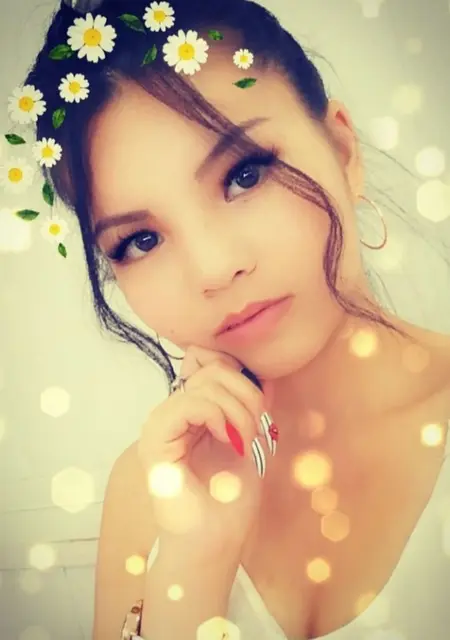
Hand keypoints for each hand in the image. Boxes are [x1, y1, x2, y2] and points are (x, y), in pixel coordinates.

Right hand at [137, 345, 275, 561]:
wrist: (214, 543)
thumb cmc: (230, 499)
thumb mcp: (249, 441)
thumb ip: (249, 408)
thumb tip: (263, 376)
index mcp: (191, 411)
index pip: (210, 363)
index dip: (241, 375)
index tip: (260, 409)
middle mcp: (173, 413)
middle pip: (212, 368)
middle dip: (247, 393)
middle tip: (256, 429)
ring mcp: (161, 425)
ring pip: (204, 383)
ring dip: (238, 410)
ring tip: (246, 441)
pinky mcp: (155, 441)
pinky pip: (187, 404)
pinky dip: (217, 415)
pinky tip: (228, 439)